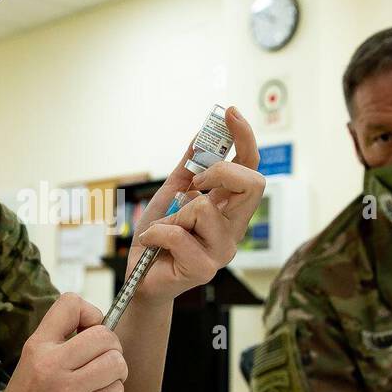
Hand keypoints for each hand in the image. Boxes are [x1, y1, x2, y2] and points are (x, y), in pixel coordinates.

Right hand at [0, 293, 126, 391]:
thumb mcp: (30, 364)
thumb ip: (58, 345)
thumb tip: (99, 328)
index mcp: (37, 347)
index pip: (71, 302)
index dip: (91, 313)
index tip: (88, 332)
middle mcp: (52, 365)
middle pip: (105, 335)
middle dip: (112, 348)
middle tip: (101, 364)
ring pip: (117, 363)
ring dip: (116, 373)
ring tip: (100, 384)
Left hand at [131, 106, 265, 301]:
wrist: (138, 278)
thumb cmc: (157, 239)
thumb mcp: (170, 195)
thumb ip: (187, 168)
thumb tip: (202, 134)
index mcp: (229, 208)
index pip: (250, 168)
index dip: (245, 138)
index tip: (229, 113)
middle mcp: (234, 228)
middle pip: (253, 184)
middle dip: (220, 171)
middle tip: (194, 181)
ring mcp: (222, 250)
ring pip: (205, 207)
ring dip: (174, 214)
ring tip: (164, 229)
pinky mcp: (204, 268)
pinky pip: (179, 233)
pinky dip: (157, 232)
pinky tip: (153, 243)